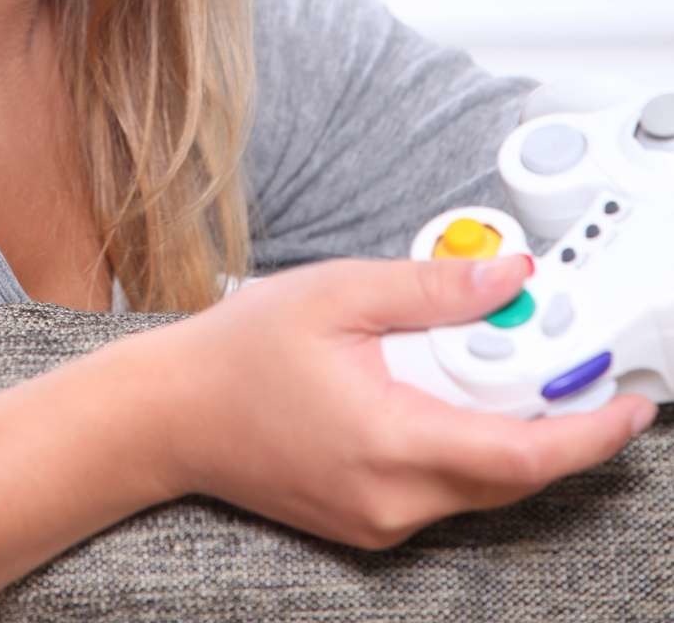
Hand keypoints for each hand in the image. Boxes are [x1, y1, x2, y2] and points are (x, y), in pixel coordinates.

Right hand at [149, 253, 657, 550]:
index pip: (521, 455)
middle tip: (555, 350)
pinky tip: (435, 386)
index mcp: (389, 442)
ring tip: (481, 355)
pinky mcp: (371, 523)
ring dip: (502, 422)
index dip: (588, 433)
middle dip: (549, 411)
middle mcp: (393, 499)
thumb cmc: (240, 353)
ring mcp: (381, 520)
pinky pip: (443, 486)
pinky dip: (462, 438)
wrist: (172, 415)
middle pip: (510, 470)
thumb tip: (511, 277)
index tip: (630, 405)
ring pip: (479, 480)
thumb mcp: (338, 292)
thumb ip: (432, 288)